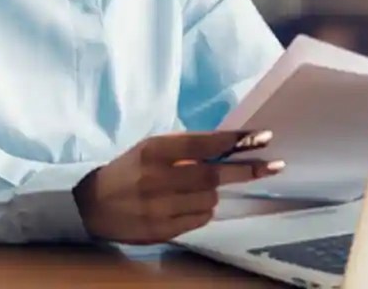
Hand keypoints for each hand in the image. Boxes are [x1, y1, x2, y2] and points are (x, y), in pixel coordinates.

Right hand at [73, 130, 282, 243]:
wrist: (93, 205)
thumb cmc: (130, 170)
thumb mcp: (152, 148)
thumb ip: (187, 147)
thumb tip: (230, 145)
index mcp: (154, 150)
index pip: (203, 143)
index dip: (235, 141)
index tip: (263, 137)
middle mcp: (156, 178)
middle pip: (213, 175)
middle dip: (246, 170)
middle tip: (274, 165)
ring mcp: (158, 208)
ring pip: (209, 199)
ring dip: (214, 192)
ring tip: (196, 188)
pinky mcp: (161, 230)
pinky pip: (200, 219)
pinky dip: (203, 210)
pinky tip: (187, 204)